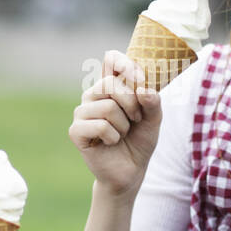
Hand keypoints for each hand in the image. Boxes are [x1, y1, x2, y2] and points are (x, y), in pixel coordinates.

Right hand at [68, 50, 161, 197]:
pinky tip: (111, 142)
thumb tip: (143, 89)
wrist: (130, 171)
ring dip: (124, 125)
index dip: (125, 64)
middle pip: (110, 83)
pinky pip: (99, 125)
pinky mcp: (76, 131)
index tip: (140, 79)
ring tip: (122, 134)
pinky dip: (113, 136)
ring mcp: (82, 112)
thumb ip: (153, 102)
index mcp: (111, 86)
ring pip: (107, 107)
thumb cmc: (140, 141)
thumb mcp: (154, 119)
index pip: (111, 59)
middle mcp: (93, 95)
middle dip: (131, 103)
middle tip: (136, 120)